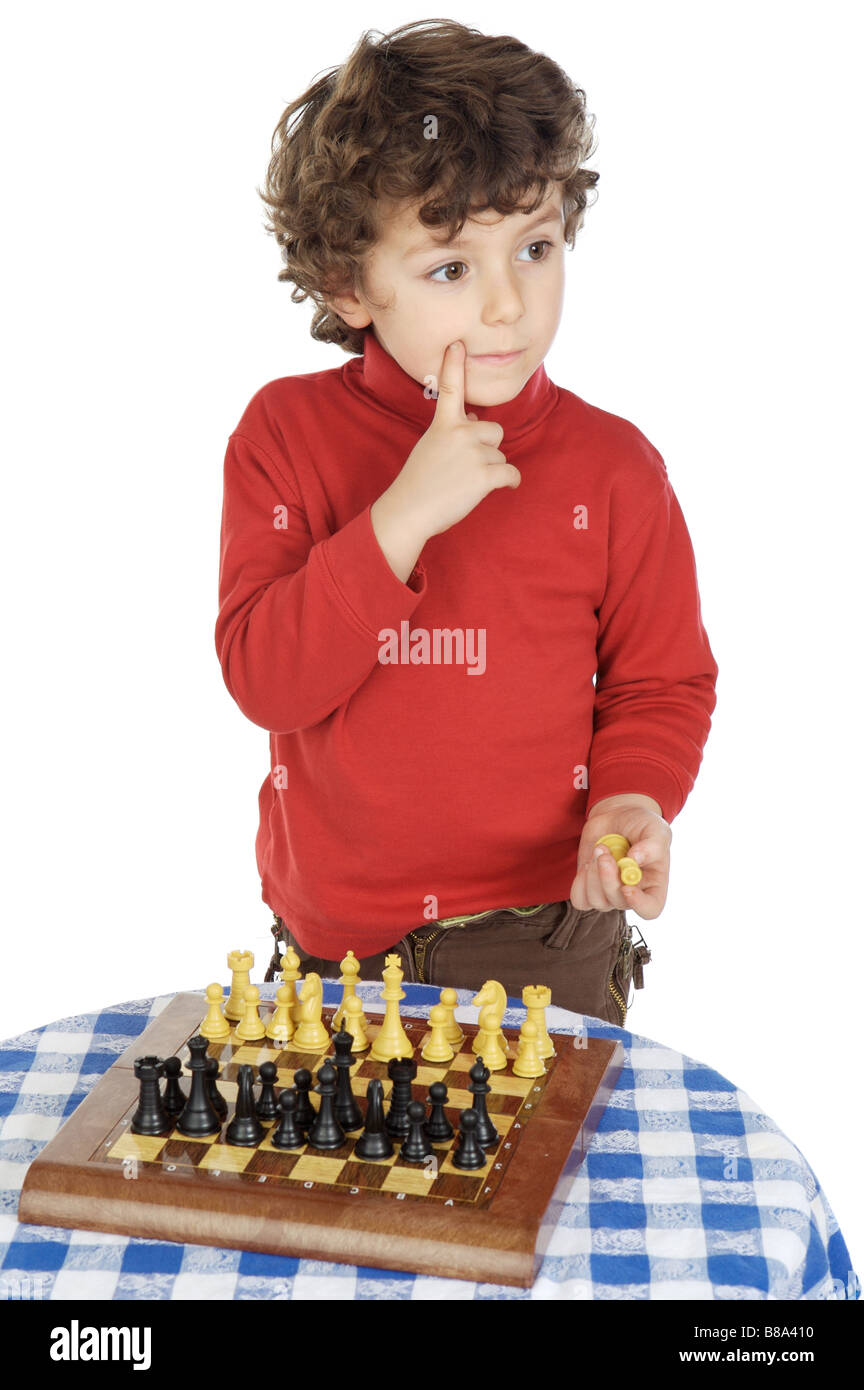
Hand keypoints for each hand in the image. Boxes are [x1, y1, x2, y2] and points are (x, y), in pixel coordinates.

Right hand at [382, 340, 521, 540]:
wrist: (410, 511)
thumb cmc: (419, 481)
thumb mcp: (431, 445)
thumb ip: (454, 430)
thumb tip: (478, 422)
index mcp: (443, 424)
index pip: (451, 388)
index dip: (455, 364)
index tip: (457, 343)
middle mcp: (461, 433)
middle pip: (494, 431)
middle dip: (487, 447)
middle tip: (465, 466)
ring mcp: (474, 454)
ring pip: (500, 455)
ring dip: (490, 470)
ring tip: (466, 483)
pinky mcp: (486, 476)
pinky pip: (511, 473)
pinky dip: (510, 482)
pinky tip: (502, 487)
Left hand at [569, 795, 671, 919]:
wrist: (617, 816)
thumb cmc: (642, 825)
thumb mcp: (655, 829)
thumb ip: (652, 845)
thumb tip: (634, 859)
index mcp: (654, 885)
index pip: (650, 909)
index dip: (639, 904)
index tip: (627, 887)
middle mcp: (632, 895)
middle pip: (619, 903)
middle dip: (608, 878)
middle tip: (605, 853)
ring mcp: (609, 893)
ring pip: (596, 901)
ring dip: (593, 875)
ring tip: (599, 849)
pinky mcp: (589, 888)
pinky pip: (580, 899)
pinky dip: (580, 881)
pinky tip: (588, 863)